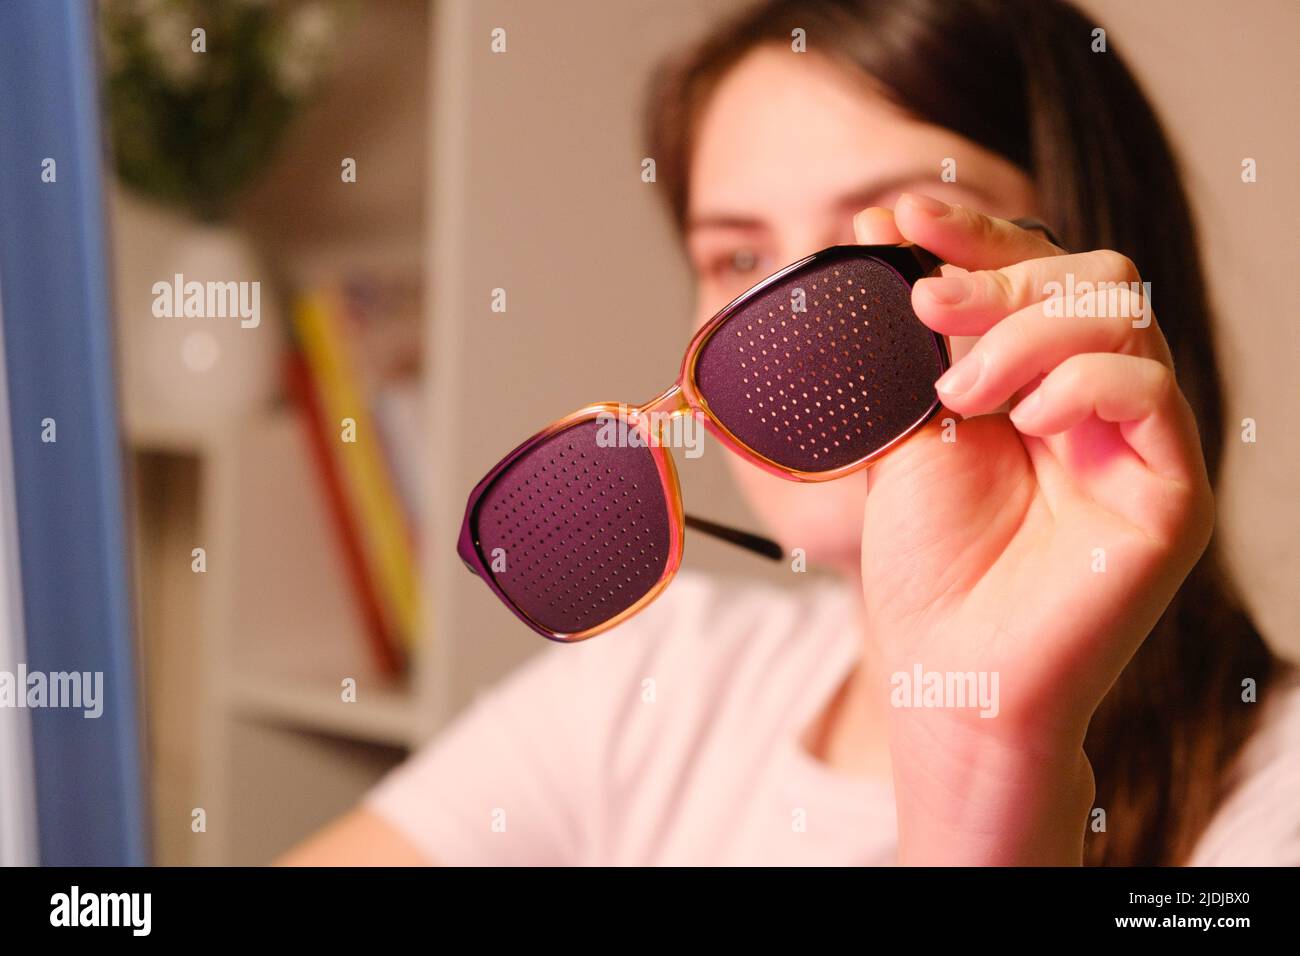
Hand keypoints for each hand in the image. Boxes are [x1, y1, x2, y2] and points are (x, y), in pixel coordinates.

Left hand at [855, 194, 1213, 862]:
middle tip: (927, 309)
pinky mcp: (1170, 490)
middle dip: (999, 276)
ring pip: (1121, 316)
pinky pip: (1150, 389)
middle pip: (1086, 276)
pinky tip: (1025, 420)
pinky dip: (1081, 381)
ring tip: (958, 393)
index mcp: (1033, 381)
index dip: (974, 234)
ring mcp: (1137, 442)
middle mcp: (1094, 401)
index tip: (902, 216)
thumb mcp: (904, 431)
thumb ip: (905, 343)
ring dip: (1025, 333)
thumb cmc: (928, 566)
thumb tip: (879, 229)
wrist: (948, 673)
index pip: (1028, 275)